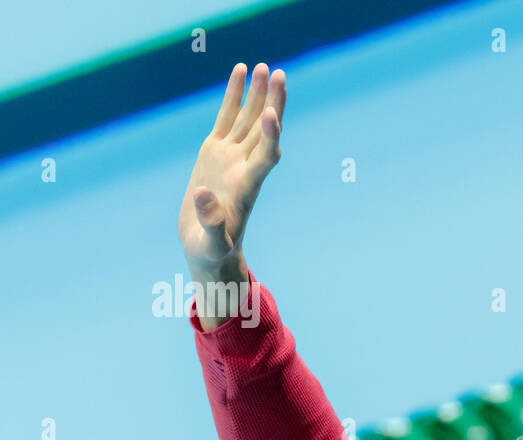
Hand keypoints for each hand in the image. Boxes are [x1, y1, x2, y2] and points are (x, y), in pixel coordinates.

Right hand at [178, 62, 285, 317]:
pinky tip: (240, 72)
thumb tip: (203, 195)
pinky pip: (227, 117)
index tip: (273, 115)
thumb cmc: (213, 250)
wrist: (209, 248)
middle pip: (265, 130)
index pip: (266, 156)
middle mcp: (245, 166)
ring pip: (249, 119)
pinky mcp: (215, 151)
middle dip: (273, 103)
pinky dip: (234, 96)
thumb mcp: (212, 243)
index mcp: (248, 186)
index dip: (272, 136)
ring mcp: (231, 156)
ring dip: (258, 94)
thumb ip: (211, 221)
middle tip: (280, 74)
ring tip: (264, 67)